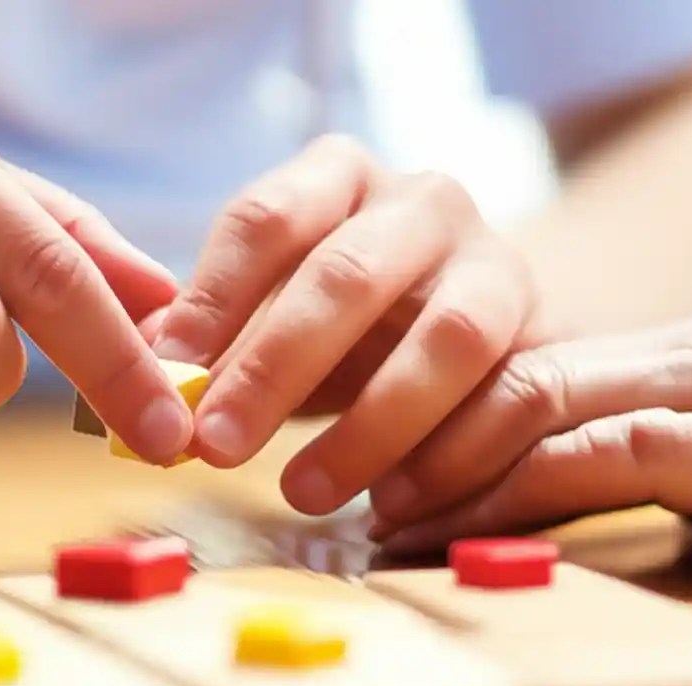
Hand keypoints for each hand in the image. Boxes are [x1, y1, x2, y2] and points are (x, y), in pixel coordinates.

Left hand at [153, 134, 550, 513]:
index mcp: (341, 175)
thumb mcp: (277, 316)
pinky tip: (388, 504)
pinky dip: (447, 460)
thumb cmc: (350, 323)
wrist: (480, 331)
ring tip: (301, 492)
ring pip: (450, 337)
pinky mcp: (549, 332)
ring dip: (371, 425)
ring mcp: (497, 260)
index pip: (266, 220)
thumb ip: (219, 341)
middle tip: (215, 445)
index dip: (212, 299)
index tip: (165, 374)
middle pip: (350, 274)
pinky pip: (511, 396)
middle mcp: (425, 200)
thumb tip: (142, 381)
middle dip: (275, 365)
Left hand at [373, 278, 691, 583]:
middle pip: (531, 374)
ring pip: (558, 407)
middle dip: (425, 432)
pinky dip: (534, 492)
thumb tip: (590, 490)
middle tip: (351, 486)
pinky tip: (476, 527)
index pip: (551, 367)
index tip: (388, 463)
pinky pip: (626, 455)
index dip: (455, 415)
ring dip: (457, 466)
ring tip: (385, 516)